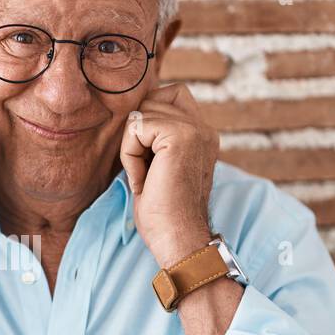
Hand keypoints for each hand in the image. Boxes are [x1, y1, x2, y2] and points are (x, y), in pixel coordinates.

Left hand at [118, 82, 218, 267]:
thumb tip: (133, 118)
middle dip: (138, 134)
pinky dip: (130, 155)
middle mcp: (204, 129)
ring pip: (141, 114)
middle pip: (152, 99)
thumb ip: (156, 138)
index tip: (150, 163)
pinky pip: (136, 128)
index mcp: (202, 135)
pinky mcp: (180, 136)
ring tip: (146, 178)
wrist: (178, 239)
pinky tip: (143, 180)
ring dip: (132, 148)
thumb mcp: (160, 166)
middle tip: (146, 171)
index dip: (148, 121)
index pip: (170, 95)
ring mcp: (195, 130)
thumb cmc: (164, 213)